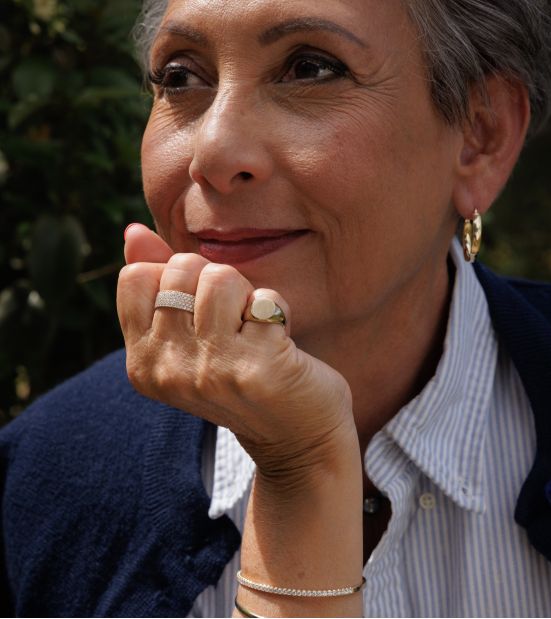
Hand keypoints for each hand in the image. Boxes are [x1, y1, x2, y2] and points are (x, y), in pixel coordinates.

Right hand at [117, 224, 356, 477]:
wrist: (296, 438)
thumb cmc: (243, 376)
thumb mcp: (191, 337)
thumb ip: (160, 283)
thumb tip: (132, 230)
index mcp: (142, 362)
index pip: (136, 276)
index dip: (177, 278)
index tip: (201, 310)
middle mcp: (167, 370)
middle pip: (182, 269)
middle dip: (217, 282)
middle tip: (234, 322)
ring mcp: (211, 371)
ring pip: (221, 278)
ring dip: (247, 295)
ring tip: (255, 330)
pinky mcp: (257, 368)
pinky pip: (265, 299)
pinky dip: (278, 310)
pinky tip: (279, 343)